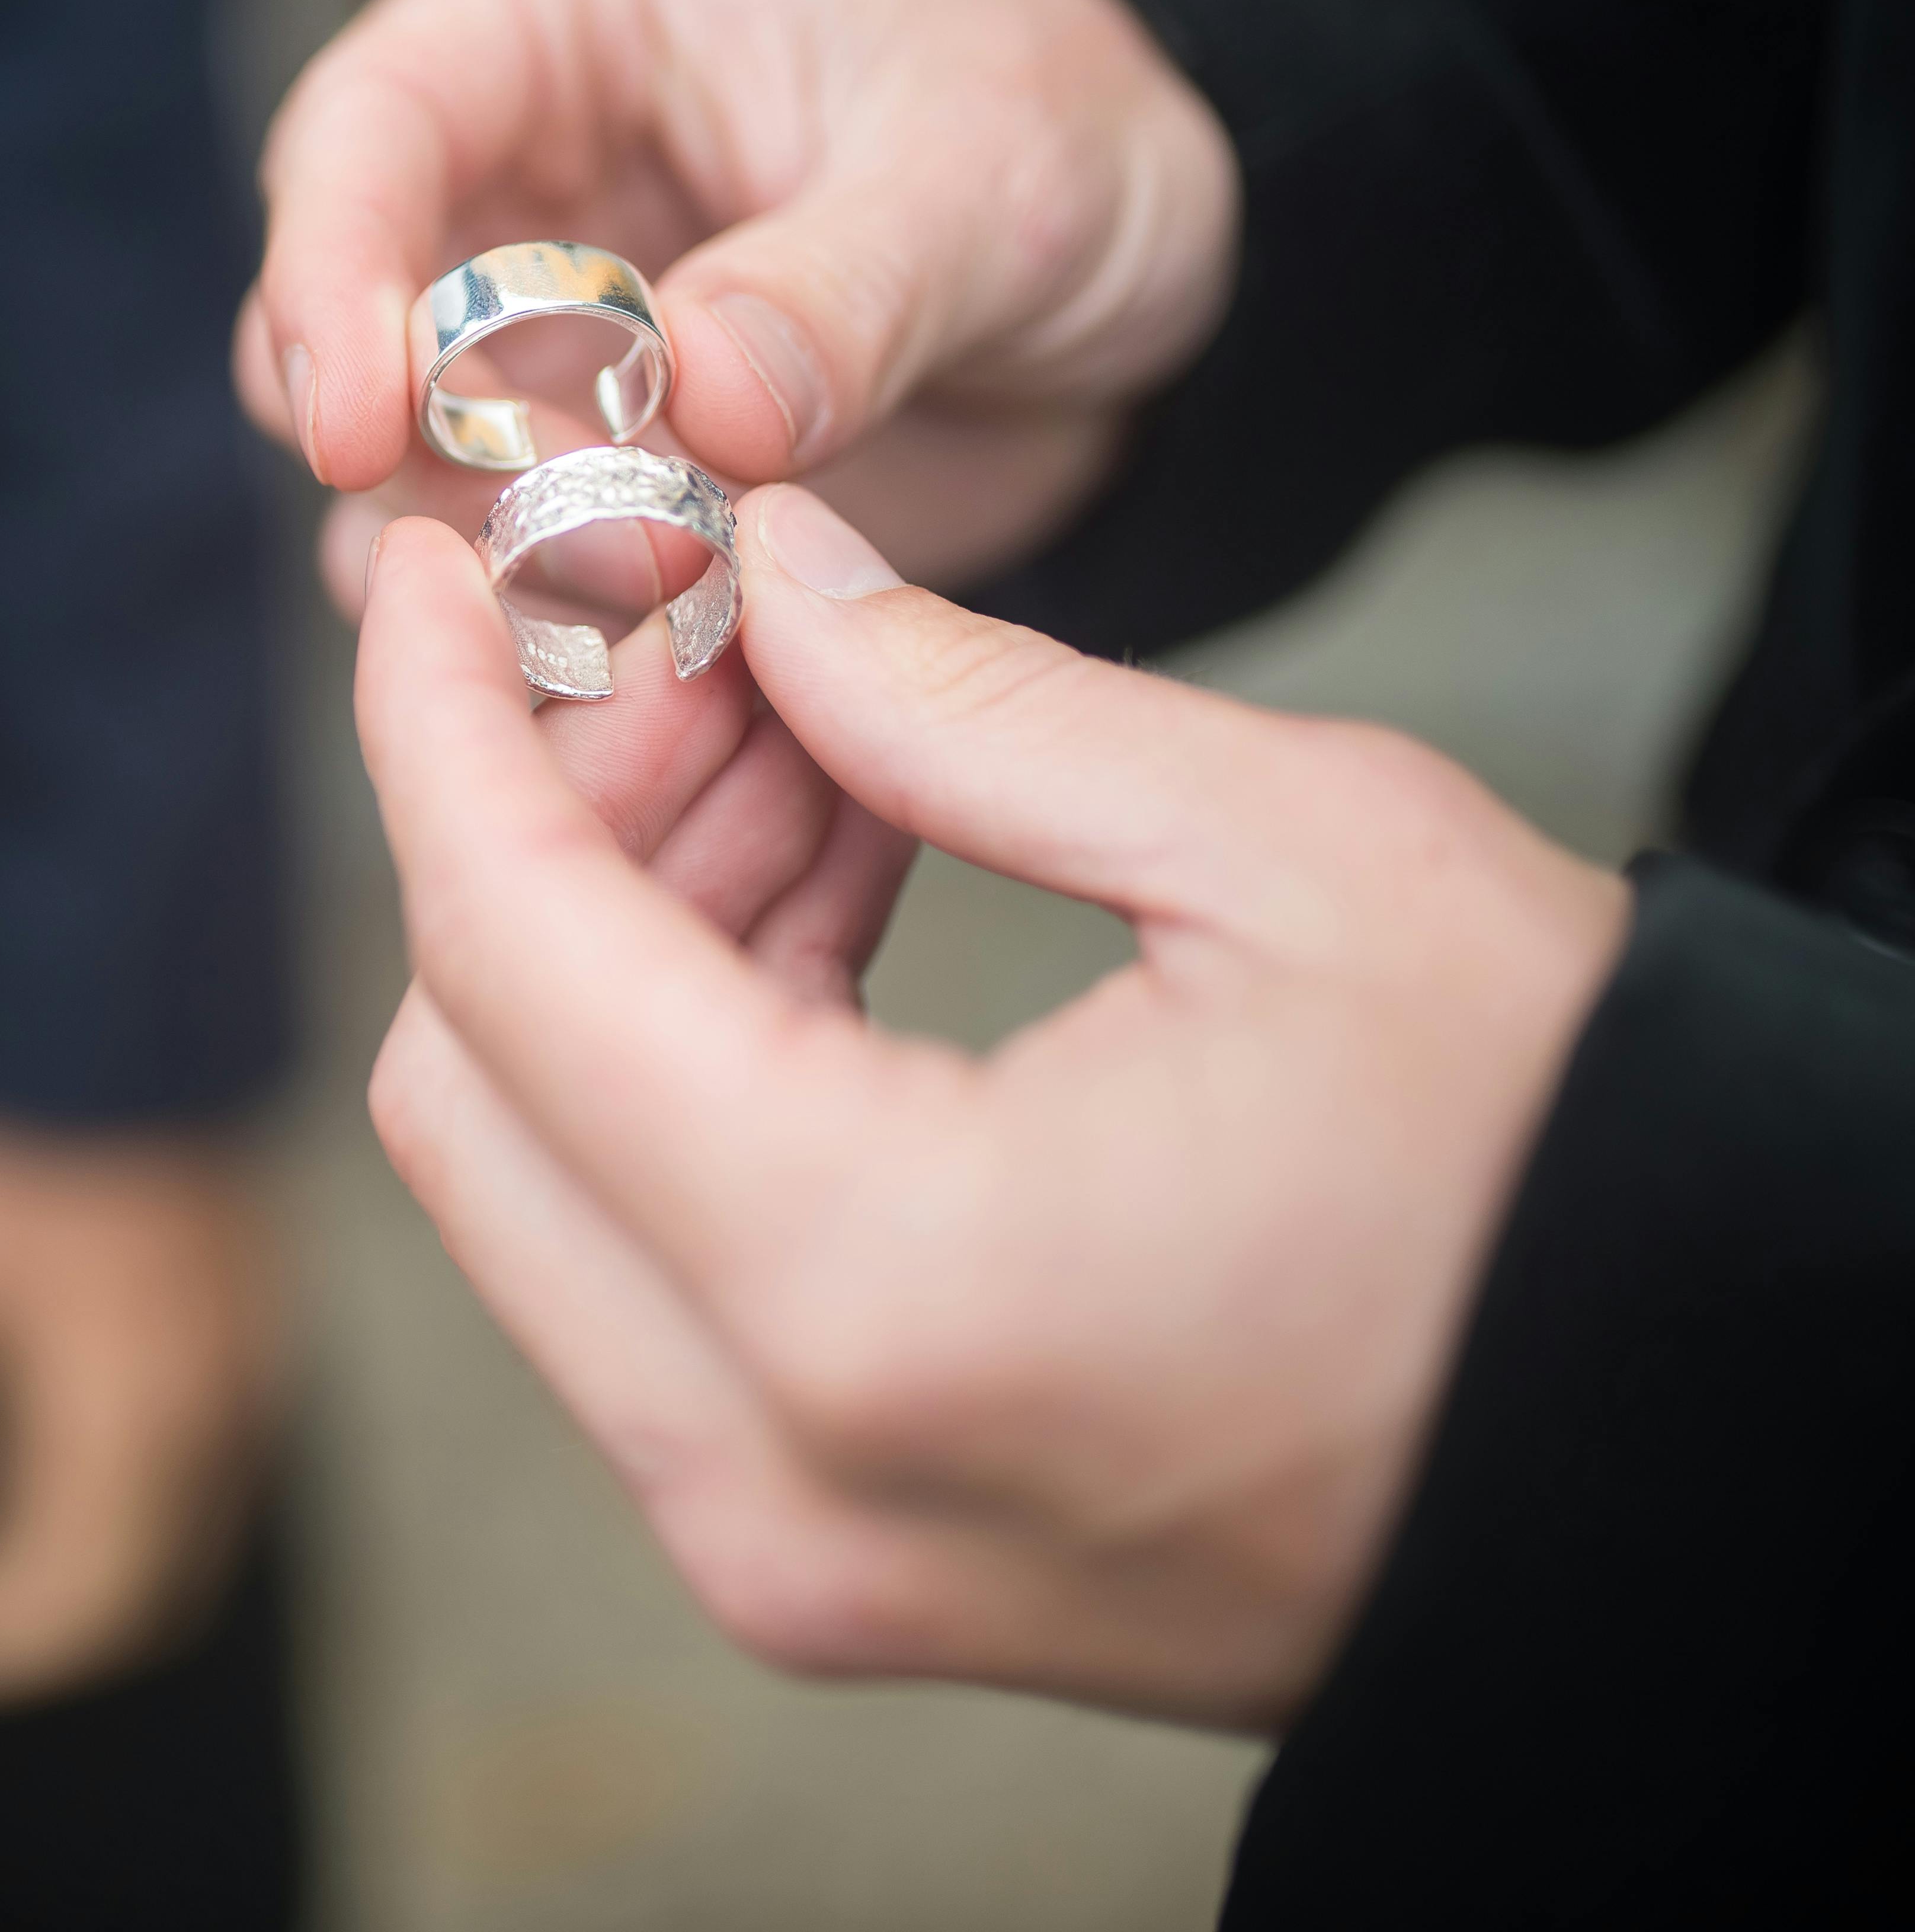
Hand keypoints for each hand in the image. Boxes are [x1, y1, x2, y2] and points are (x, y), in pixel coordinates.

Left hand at [0, 1105, 282, 1707]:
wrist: (90, 965)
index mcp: (138, 1401)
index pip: (73, 1597)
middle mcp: (227, 1390)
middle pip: (149, 1582)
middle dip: (31, 1619)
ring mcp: (260, 1341)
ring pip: (188, 1518)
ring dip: (83, 1557)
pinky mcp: (262, 1296)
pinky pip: (209, 1446)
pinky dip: (127, 1485)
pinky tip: (35, 1429)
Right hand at [237, 0, 1238, 599]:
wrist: (1126, 262)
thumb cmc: (1051, 123)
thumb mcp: (1000, 164)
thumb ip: (850, 280)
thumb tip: (698, 396)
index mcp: (548, 26)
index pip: (364, 131)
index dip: (328, 273)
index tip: (356, 423)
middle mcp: (493, 193)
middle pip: (333, 337)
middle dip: (410, 462)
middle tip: (552, 547)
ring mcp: (523, 364)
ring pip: (401, 492)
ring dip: (492, 574)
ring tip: (658, 606)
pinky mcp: (580, 499)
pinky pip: (511, 591)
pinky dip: (568, 644)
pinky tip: (673, 666)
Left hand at [351, 487, 1627, 1727]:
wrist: (1702, 1459)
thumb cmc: (1570, 1160)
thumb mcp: (1300, 856)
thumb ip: (968, 702)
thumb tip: (767, 575)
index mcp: (875, 1289)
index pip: (508, 957)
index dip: (434, 727)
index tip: (420, 569)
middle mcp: (774, 1467)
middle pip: (478, 1083)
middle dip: (533, 823)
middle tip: (670, 632)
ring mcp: (792, 1547)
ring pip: (549, 1181)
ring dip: (615, 935)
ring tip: (777, 728)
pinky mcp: (837, 1552)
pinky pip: (655, 1275)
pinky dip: (688, 1065)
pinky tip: (817, 880)